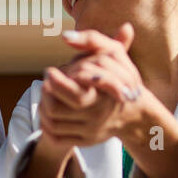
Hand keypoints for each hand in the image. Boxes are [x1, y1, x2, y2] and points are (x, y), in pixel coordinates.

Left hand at [50, 23, 156, 146]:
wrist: (135, 113)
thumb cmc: (122, 77)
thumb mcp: (114, 54)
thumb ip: (92, 40)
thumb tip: (66, 35)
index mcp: (102, 96)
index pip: (71, 92)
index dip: (55, 81)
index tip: (50, 70)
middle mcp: (96, 116)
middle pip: (56, 108)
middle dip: (45, 94)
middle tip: (45, 82)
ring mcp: (89, 132)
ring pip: (53, 122)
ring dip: (42, 107)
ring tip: (45, 94)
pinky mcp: (84, 142)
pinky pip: (55, 137)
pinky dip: (46, 126)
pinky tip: (47, 112)